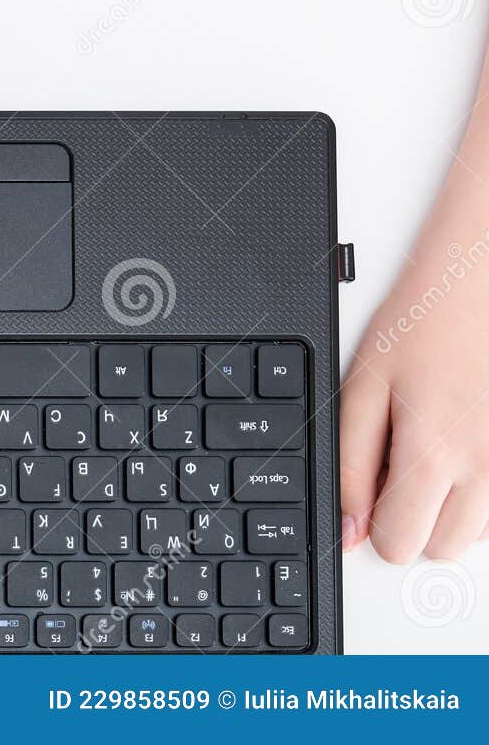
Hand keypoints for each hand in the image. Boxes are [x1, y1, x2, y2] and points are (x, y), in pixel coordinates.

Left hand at [343, 185, 488, 562]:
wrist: (482, 280)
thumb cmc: (424, 323)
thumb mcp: (364, 385)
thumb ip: (352, 463)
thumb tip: (351, 529)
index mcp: (431, 453)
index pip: (398, 545)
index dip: (378, 522)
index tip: (378, 493)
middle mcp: (486, 469)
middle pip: (442, 547)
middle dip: (418, 517)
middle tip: (410, 462)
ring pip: (482, 534)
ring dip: (458, 506)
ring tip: (443, 445)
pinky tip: (473, 442)